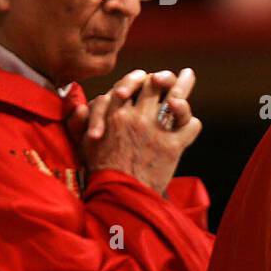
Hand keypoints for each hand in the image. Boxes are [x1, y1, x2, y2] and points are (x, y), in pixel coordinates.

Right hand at [78, 68, 201, 194]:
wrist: (118, 196)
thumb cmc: (101, 171)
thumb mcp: (85, 145)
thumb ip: (81, 123)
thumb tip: (79, 106)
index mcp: (114, 114)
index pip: (128, 86)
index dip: (136, 79)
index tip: (145, 77)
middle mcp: (136, 117)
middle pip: (153, 85)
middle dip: (163, 77)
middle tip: (172, 73)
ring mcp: (155, 130)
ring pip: (175, 99)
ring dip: (183, 87)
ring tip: (188, 75)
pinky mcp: (172, 146)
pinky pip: (189, 125)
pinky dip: (190, 124)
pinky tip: (188, 125)